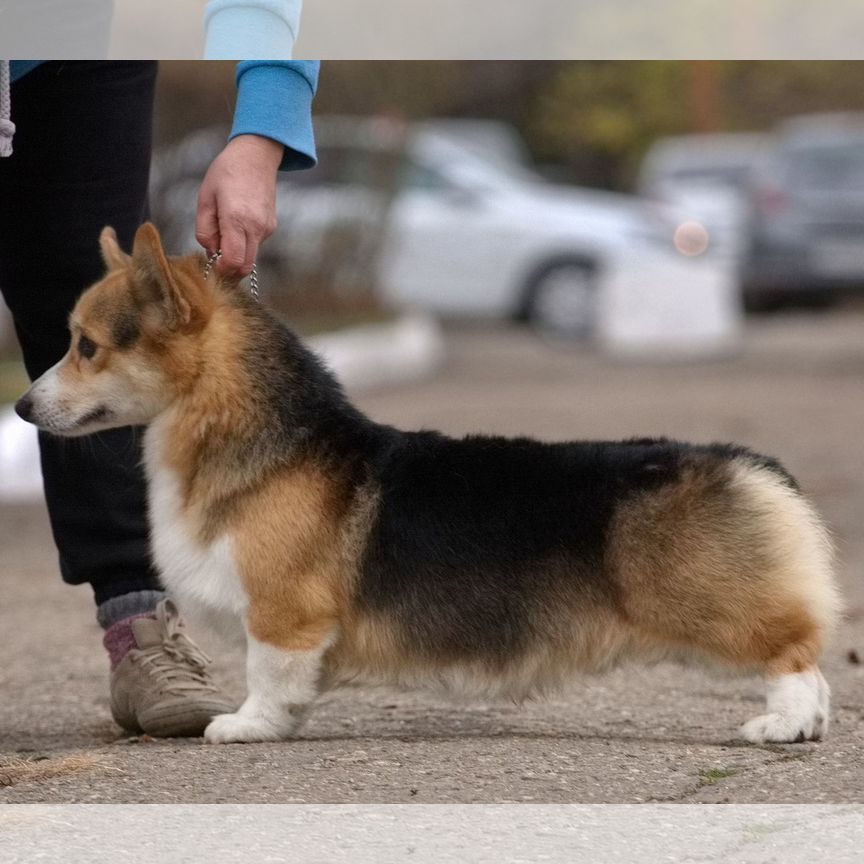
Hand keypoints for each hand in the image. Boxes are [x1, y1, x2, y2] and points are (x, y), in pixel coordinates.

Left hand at [196, 134, 283, 277]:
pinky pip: (256, 244)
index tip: (212, 265)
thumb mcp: (205, 199)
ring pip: (250, 256)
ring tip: (224, 229)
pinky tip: (237, 222)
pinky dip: (244, 242)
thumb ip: (205, 230)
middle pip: (245, 267)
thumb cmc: (226, 172)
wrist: (256, 156)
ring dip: (236, 253)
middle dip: (229, 268)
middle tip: (216, 255)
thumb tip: (211, 252)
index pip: (233, 262)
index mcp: (237, 220)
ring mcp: (266, 229)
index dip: (221, 270)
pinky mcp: (271, 227)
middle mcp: (256, 228)